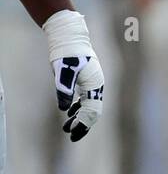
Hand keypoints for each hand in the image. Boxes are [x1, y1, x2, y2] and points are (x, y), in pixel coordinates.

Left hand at [43, 10, 104, 141]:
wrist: (70, 36)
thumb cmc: (67, 53)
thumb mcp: (63, 72)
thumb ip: (64, 90)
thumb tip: (64, 109)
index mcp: (95, 85)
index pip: (92, 111)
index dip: (83, 124)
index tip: (73, 134)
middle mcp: (97, 85)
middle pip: (93, 111)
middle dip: (83, 125)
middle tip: (71, 136)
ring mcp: (93, 82)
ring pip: (89, 106)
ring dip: (79, 118)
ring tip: (66, 128)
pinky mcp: (87, 80)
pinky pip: (86, 98)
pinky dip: (78, 108)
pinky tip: (70, 113)